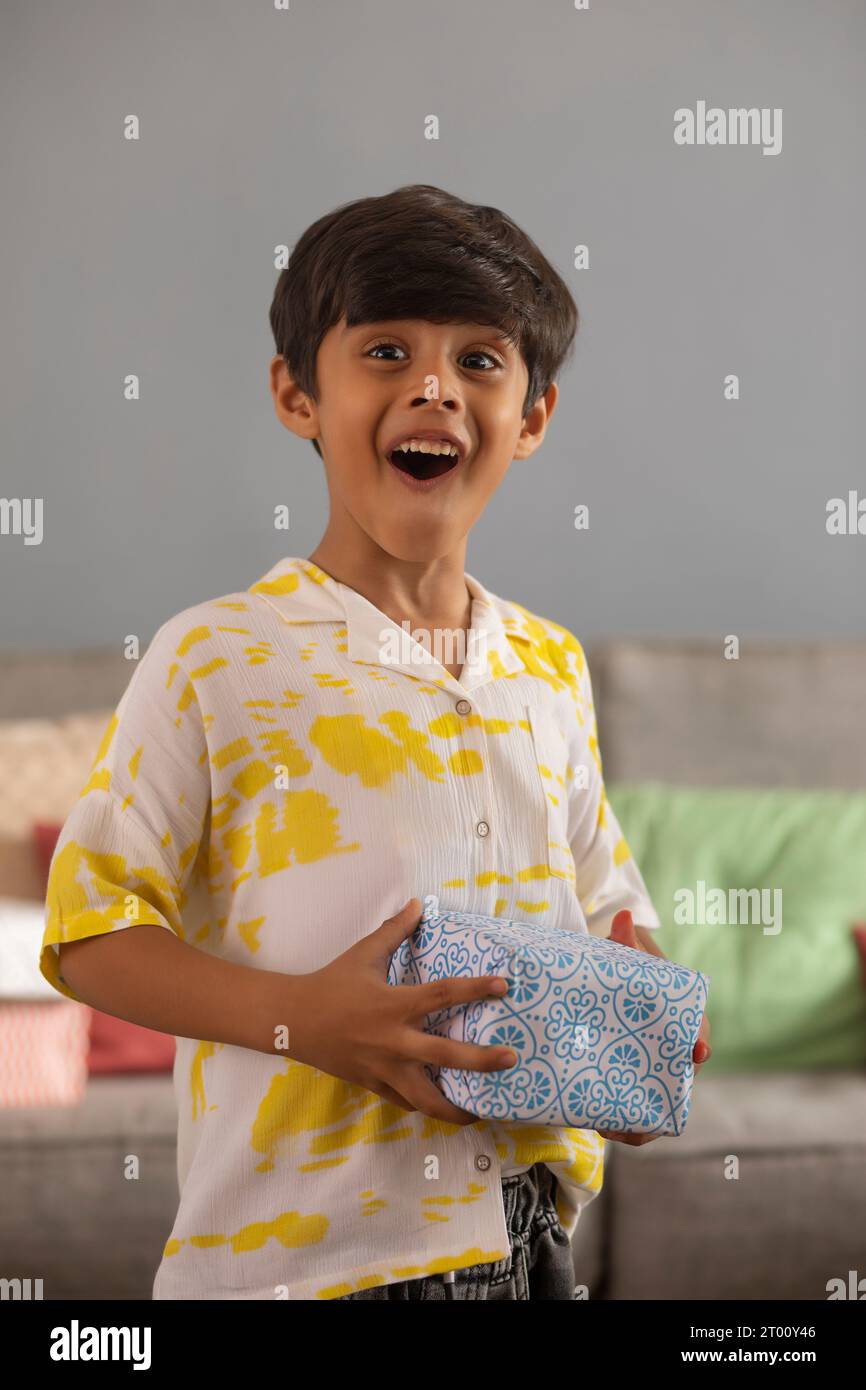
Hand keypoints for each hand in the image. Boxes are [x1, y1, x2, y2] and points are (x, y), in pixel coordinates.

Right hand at [283, 898, 516, 1125]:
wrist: (292, 1021)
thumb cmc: (331, 984)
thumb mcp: (363, 954)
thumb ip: (394, 930)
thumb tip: (417, 903)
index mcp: (394, 1004)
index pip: (443, 995)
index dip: (475, 989)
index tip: (503, 986)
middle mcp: (394, 1041)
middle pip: (447, 1056)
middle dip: (483, 1061)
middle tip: (512, 1060)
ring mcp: (385, 1068)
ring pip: (427, 1099)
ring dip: (457, 1109)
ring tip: (483, 1113)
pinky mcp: (374, 1086)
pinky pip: (406, 1103)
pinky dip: (427, 1107)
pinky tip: (445, 1109)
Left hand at [594, 908, 711, 1147]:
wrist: (613, 996)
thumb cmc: (628, 977)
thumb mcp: (627, 960)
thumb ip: (625, 944)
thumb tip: (625, 917)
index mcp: (680, 1021)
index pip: (697, 1034)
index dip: (697, 1043)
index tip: (696, 1051)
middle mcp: (673, 1053)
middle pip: (679, 1081)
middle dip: (667, 1098)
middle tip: (647, 1108)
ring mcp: (655, 1074)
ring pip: (660, 1106)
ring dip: (643, 1122)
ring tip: (611, 1125)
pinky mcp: (635, 1090)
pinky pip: (639, 1117)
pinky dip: (626, 1126)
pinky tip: (601, 1125)